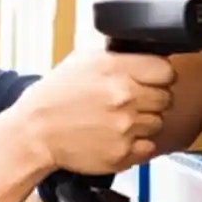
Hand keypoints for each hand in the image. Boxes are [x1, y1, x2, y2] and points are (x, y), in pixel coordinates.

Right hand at [8, 49, 175, 175]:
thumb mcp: (82, 59)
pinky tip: (118, 136)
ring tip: (119, 119)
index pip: (166, 71)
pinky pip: (148, 147)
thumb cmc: (55, 96)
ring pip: (158, 123)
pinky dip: (137, 144)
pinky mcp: (123, 153)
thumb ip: (117, 53)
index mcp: (116, 69)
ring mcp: (125, 127)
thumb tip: (143, 47)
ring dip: (143, 122)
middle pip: (166, 98)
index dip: (159, 75)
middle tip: (129, 101)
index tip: (151, 79)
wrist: (35, 131)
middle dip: (151, 99)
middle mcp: (124, 97)